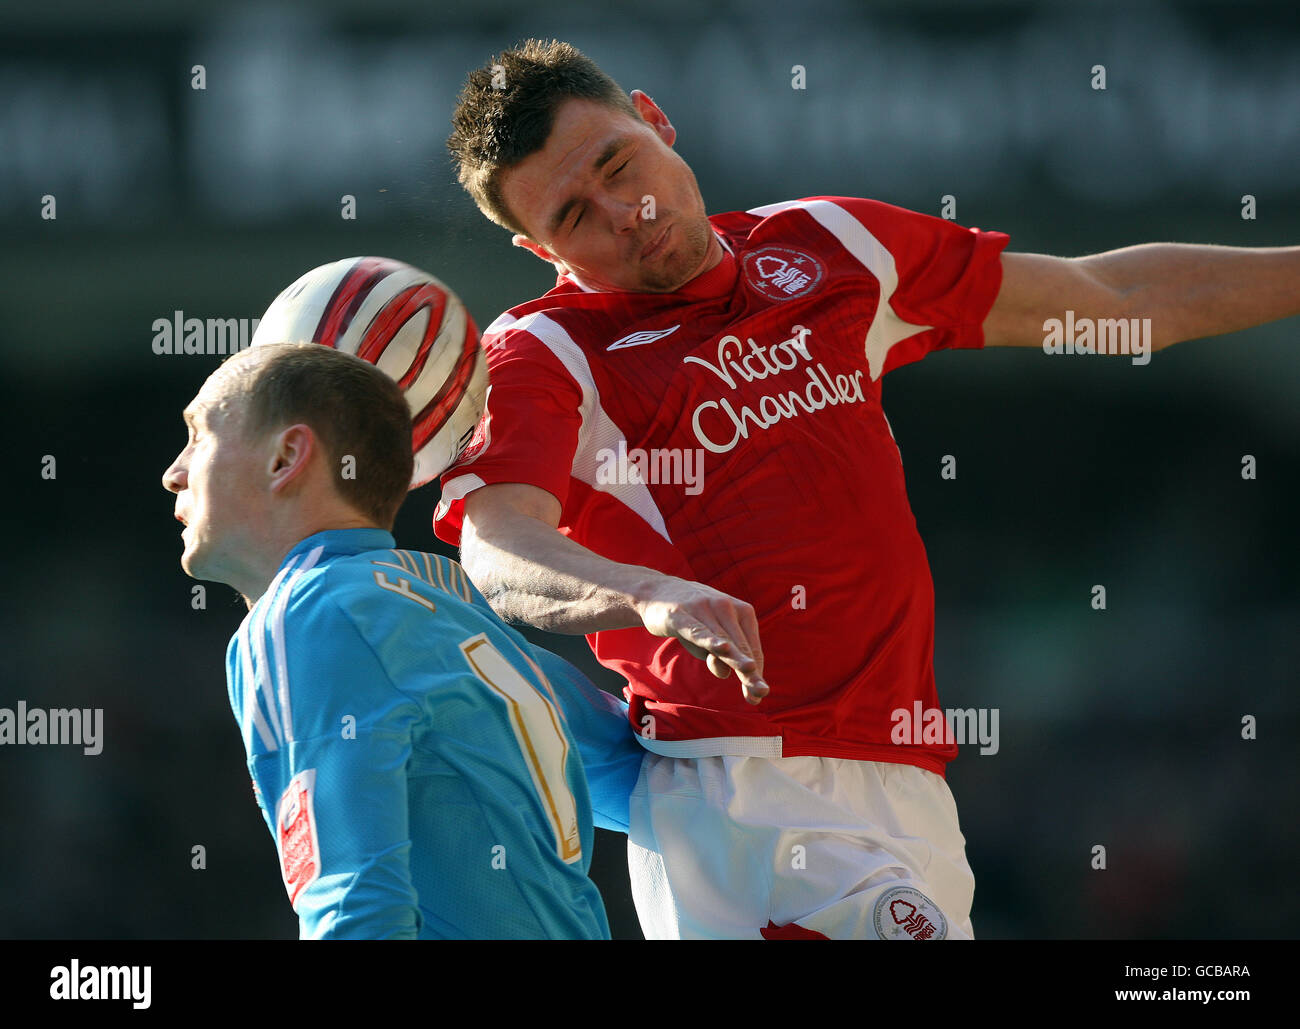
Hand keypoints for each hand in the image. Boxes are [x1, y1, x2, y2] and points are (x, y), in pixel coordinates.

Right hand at [635, 578, 768, 704]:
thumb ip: (718, 657)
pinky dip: (709, 639)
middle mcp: (726, 606)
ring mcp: (703, 608)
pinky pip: (697, 630)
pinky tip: (721, 648)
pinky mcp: (679, 614)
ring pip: (721, 639)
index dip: (755, 674)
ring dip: (735, 657)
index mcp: (741, 611)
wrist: (655, 592)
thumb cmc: (691, 619)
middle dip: (749, 672)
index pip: (752, 648)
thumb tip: (726, 673)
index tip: (759, 696)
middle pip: (740, 646)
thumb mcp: (708, 639)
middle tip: (760, 693)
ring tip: (750, 671)